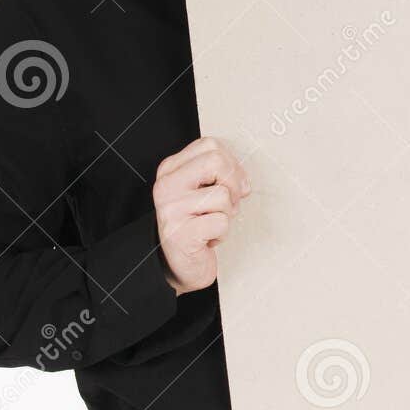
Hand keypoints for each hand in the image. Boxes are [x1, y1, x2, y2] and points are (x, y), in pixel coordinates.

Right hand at [153, 136, 251, 294]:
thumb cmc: (194, 224)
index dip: (231, 165)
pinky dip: (222, 233)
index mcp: (170, 169)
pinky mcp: (181, 234)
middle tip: (228, 203)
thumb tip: (243, 182)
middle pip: (217, 161)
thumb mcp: (201, 191)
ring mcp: (171, 210)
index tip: (231, 184)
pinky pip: (221, 222)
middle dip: (233, 183)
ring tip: (211, 223)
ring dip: (227, 214)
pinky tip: (208, 238)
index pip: (210, 146)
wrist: (178, 263)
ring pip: (223, 195)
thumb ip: (219, 175)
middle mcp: (166, 186)